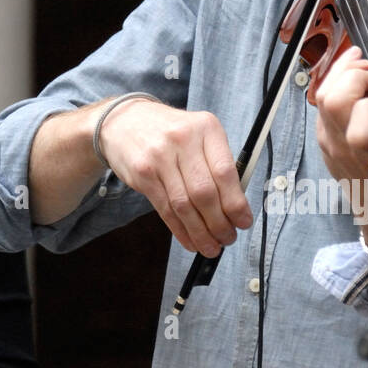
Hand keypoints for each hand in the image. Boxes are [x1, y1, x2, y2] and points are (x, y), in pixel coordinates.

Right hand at [98, 99, 252, 256]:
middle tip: (228, 238)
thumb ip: (216, 162)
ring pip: (185, 205)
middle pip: (205, 193)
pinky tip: (191, 240)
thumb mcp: (198, 134)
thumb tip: (236, 206)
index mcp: (206, 127)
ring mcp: (160, 156)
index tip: (243, 222)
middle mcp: (183, 139)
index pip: (225, 173)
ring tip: (212, 246)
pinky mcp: (143, 174)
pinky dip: (180, 230)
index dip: (236, 204)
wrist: (124, 121)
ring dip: (201, 233)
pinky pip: (165, 209)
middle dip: (220, 224)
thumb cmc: (170, 132)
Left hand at [314, 45, 367, 240]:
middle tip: (367, 65)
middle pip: (330, 100)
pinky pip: (321, 111)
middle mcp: (344, 147)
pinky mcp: (324, 145)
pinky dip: (333, 91)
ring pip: (321, 102)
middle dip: (348, 73)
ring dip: (338, 77)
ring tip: (357, 66)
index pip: (359, 113)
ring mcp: (329, 146)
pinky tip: (349, 85)